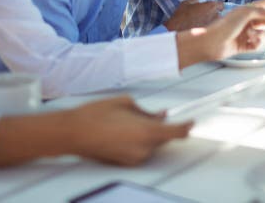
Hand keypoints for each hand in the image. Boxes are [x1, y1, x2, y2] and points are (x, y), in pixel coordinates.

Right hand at [68, 96, 192, 165]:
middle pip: (165, 138)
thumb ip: (147, 111)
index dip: (187, 126)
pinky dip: (139, 140)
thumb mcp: (126, 103)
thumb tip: (160, 115)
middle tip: (154, 114)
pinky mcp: (125, 162)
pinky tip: (123, 130)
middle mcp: (144, 149)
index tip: (191, 121)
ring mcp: (134, 158)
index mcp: (147, 132)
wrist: (73, 133)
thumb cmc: (97, 114)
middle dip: (163, 127)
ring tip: (128, 120)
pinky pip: (140, 150)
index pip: (178, 132)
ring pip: (152, 144)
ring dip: (149, 133)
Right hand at [164, 0, 223, 31]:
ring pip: (217, 25)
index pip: (221, 5)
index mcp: (211, 6)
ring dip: (213, 25)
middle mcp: (215, 16)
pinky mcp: (212, 36)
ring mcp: (215, 27)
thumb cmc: (181, 17)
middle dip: (214, 16)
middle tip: (206, 18)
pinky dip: (210, 32)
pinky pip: (213, 33)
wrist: (177, 33)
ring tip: (203, 27)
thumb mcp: (185, 5)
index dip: (217, 6)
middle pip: (219, 15)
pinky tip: (202, 33)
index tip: (213, 8)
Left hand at [201, 0, 264, 59]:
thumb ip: (260, 12)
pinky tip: (252, 42)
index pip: (257, 6)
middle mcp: (243, 23)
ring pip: (260, 34)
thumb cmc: (226, 25)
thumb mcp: (245, 13)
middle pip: (261, 20)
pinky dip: (256, 43)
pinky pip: (255, 45)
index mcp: (242, 13)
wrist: (214, 42)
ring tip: (251, 34)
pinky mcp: (242, 46)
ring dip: (259, 34)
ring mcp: (243, 35)